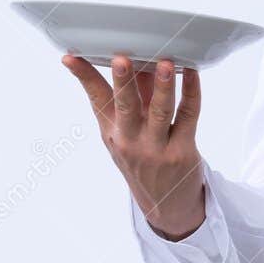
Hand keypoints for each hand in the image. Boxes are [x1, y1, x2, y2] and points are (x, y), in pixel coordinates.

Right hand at [62, 52, 206, 239]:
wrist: (166, 205)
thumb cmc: (144, 162)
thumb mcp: (125, 136)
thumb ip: (130, 100)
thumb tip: (137, 58)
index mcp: (113, 132)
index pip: (96, 100)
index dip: (84, 77)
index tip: (71, 57)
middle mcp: (131, 139)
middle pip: (125, 105)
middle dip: (123, 82)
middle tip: (121, 59)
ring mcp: (157, 147)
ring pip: (159, 111)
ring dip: (163, 86)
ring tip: (165, 63)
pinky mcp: (182, 151)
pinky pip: (188, 116)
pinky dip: (191, 92)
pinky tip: (192, 73)